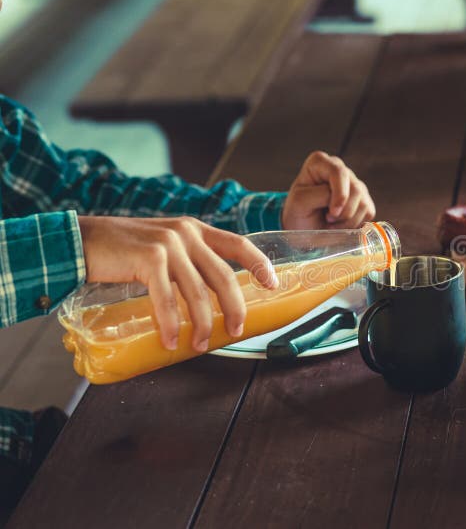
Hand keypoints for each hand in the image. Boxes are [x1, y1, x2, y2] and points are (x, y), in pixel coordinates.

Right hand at [78, 216, 276, 351]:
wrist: (82, 240)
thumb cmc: (123, 250)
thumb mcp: (163, 247)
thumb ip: (186, 262)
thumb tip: (208, 300)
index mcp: (195, 230)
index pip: (239, 244)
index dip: (259, 264)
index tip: (273, 284)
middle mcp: (187, 234)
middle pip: (224, 276)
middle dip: (234, 308)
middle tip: (236, 331)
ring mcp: (169, 245)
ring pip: (198, 293)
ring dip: (202, 325)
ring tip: (199, 346)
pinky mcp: (149, 258)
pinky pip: (168, 300)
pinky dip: (172, 324)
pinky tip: (172, 341)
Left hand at [282, 151, 375, 229]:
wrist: (304, 228)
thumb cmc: (299, 212)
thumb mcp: (299, 202)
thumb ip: (319, 195)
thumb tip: (343, 199)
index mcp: (320, 162)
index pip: (339, 173)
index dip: (339, 195)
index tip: (331, 213)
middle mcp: (340, 169)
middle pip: (355, 189)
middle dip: (343, 212)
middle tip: (328, 220)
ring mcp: (354, 184)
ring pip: (363, 203)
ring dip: (348, 221)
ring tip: (331, 223)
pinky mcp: (363, 199)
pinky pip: (368, 212)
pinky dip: (355, 224)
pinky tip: (340, 225)